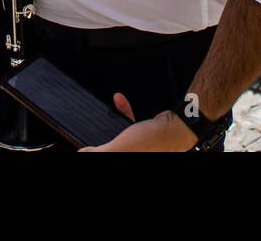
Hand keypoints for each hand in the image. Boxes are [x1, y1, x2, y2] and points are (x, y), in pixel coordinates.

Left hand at [80, 94, 198, 151]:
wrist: (178, 125)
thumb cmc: (156, 140)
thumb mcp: (122, 147)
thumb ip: (101, 152)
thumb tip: (83, 154)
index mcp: (126, 159)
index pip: (101, 156)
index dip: (94, 150)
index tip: (86, 145)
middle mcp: (134, 155)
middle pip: (108, 148)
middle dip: (100, 136)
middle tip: (93, 128)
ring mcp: (138, 149)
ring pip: (117, 137)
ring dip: (111, 121)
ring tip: (108, 110)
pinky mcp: (142, 138)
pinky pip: (127, 127)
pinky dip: (123, 114)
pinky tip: (119, 101)